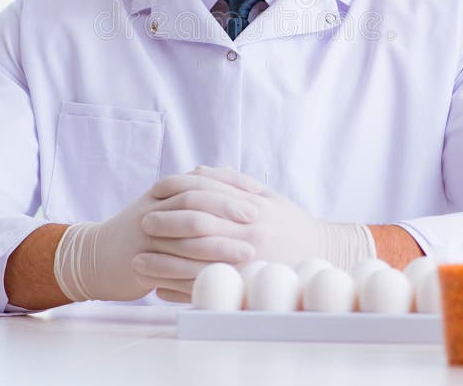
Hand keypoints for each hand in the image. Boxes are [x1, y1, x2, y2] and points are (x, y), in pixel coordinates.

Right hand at [53, 169, 260, 301]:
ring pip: (185, 236)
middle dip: (227, 207)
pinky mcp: (139, 262)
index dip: (230, 182)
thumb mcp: (164, 203)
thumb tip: (229, 174)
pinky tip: (220, 279)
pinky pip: (173, 268)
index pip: (201, 178)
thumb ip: (193, 189)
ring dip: (220, 244)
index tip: (258, 191)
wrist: (97, 257)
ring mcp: (145, 235)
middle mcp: (154, 208)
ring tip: (248, 252)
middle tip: (256, 216)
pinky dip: (198, 273)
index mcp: (163, 191)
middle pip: (194, 200)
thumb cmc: (142, 231)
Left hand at [138, 166, 374, 297]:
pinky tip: (158, 289)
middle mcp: (247, 236)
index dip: (176, 191)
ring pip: (194, 263)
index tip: (155, 192)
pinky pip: (205, 291)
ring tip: (138, 261)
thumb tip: (200, 170)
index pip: (205, 195)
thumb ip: (234, 183)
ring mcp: (245, 265)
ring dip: (162, 262)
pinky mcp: (243, 289)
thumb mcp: (268, 197)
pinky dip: (177, 290)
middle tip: (143, 222)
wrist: (324, 258)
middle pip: (196, 227)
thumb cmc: (292, 225)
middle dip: (165, 224)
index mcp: (252, 209)